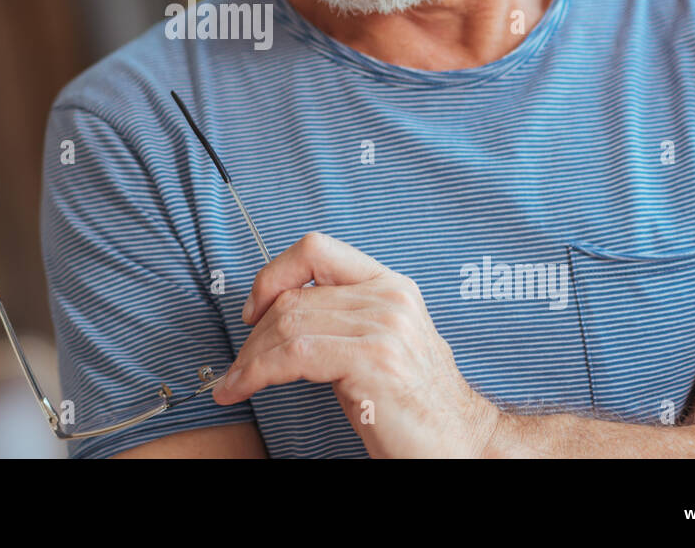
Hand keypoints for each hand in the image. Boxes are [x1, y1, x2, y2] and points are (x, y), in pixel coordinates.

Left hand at [211, 231, 498, 456]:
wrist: (461, 446)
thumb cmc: (416, 406)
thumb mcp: (383, 345)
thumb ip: (345, 318)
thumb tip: (282, 315)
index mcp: (390, 286)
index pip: (316, 249)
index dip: (273, 274)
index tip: (253, 309)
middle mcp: (389, 298)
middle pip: (293, 297)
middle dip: (253, 335)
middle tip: (237, 367)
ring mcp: (384, 327)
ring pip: (287, 325)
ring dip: (249, 358)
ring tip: (233, 383)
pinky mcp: (373, 360)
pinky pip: (293, 355)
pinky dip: (256, 372)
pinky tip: (242, 389)